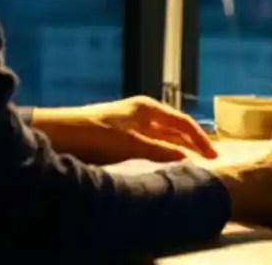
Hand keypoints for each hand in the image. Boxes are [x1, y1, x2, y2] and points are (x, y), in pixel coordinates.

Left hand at [28, 95, 217, 164]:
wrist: (57, 134)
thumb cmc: (93, 135)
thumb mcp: (130, 144)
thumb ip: (160, 151)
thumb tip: (187, 158)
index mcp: (148, 108)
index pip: (183, 122)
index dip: (200, 139)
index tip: (214, 157)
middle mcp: (142, 112)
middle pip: (175, 128)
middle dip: (192, 143)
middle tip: (209, 161)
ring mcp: (131, 122)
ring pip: (163, 136)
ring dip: (178, 148)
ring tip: (192, 163)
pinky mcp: (120, 135)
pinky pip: (150, 143)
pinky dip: (163, 152)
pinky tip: (164, 163)